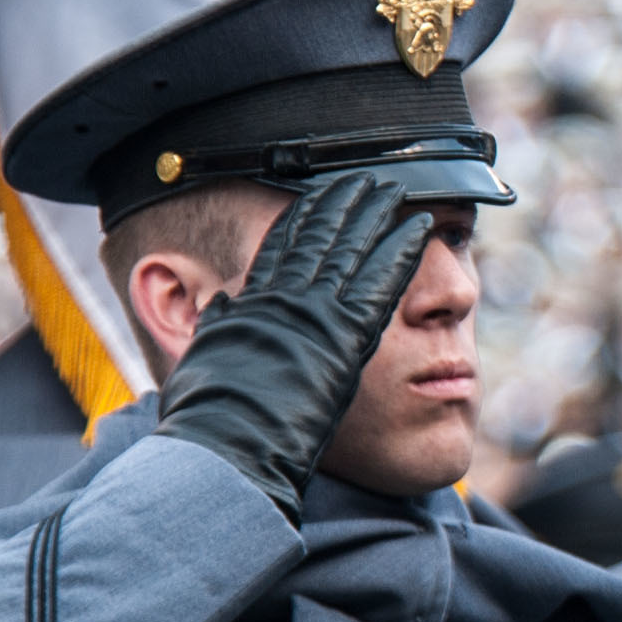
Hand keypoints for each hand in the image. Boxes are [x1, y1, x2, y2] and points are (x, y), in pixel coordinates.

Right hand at [154, 173, 432, 522]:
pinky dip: (400, 252)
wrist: (228, 442)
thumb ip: (218, 332)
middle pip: (319, 237)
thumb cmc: (212, 419)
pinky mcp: (349, 332)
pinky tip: (418, 230)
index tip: (313, 195)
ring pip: (351, 248)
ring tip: (396, 190)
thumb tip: (217, 308)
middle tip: (365, 179)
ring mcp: (316, 312)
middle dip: (343, 204)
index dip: (299, 218)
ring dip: (376, 216)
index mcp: (249, 307)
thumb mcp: (204, 365)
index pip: (278, 250)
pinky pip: (382, 281)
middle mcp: (282, 299)